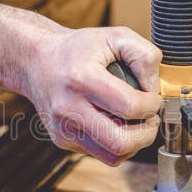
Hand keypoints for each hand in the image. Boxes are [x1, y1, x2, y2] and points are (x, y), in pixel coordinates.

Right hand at [22, 25, 161, 164]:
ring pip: (113, 155)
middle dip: (146, 133)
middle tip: (149, 118)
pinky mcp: (62, 140)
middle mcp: (69, 107)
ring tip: (136, 123)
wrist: (36, 61)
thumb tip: (155, 88)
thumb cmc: (77, 49)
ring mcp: (64, 128)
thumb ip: (144, 55)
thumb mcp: (115, 36)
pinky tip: (117, 125)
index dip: (152, 105)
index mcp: (82, 79)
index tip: (153, 97)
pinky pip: (101, 155)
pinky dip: (117, 145)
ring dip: (134, 143)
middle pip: (121, 142)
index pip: (129, 107)